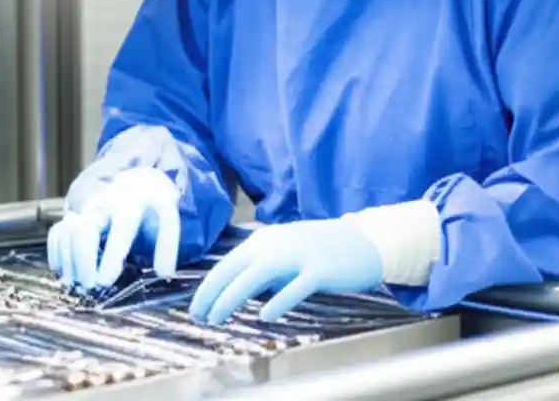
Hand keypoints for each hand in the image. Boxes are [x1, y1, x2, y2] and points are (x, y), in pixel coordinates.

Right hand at [47, 166, 180, 290]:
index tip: (104, 281)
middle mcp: (101, 203)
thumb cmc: (149, 196)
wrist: (131, 166)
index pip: (117, 232)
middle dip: (81, 260)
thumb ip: (166, 243)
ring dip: (69, 261)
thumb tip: (164, 273)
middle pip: (82, 231)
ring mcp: (82, 205)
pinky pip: (57, 232)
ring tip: (76, 283)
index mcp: (127, 204)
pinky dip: (57, 252)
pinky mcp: (70, 209)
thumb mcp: (167, 214)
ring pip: (66, 233)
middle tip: (88, 286)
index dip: (109, 257)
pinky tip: (63, 270)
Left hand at [189, 218, 384, 324]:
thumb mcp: (282, 255)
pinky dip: (278, 300)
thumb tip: (235, 292)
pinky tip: (265, 316)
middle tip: (198, 316)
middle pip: (235, 268)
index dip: (208, 287)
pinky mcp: (320, 269)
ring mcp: (297, 255)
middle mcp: (275, 245)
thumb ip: (260, 270)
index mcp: (263, 241)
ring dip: (233, 297)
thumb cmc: (318, 252)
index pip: (227, 264)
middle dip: (212, 293)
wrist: (363, 241)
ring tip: (217, 318)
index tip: (195, 308)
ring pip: (257, 275)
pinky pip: (295, 287)